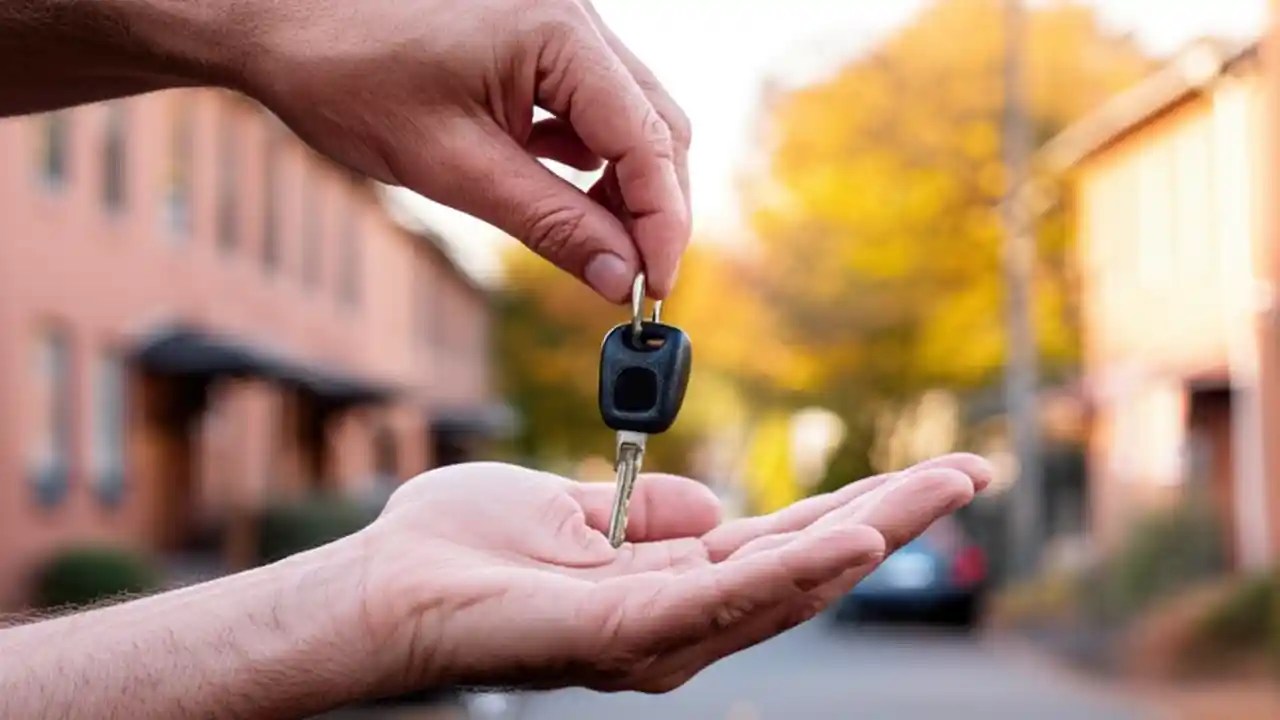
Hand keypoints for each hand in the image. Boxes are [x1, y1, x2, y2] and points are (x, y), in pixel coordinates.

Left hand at [240, 0, 690, 300]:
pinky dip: (591, 158)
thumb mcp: (454, 167)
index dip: (662, 224)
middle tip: (632, 279)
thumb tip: (620, 279)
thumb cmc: (349, 78)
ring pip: (632, 117)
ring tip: (596, 246)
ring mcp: (559, 23)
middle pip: (658, 126)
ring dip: (625, 186)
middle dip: (653, 208)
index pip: (649, 142)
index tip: (653, 290)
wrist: (279, 19)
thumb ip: (550, 224)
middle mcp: (574, 16)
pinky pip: (593, 103)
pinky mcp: (538, 39)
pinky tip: (562, 194)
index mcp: (559, 33)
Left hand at [348, 454, 991, 694]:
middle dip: (890, 519)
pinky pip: (711, 605)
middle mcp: (677, 620)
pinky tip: (841, 544)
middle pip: (804, 567)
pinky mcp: (615, 640)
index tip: (928, 468)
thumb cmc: (461, 549)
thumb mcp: (573, 507)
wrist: (381, 588)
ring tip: (926, 497)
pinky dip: (781, 576)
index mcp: (670, 580)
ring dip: (856, 543)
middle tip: (970, 471)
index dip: (859, 507)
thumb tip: (711, 506)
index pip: (784, 542)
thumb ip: (649, 512)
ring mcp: (652, 639)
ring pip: (777, 589)